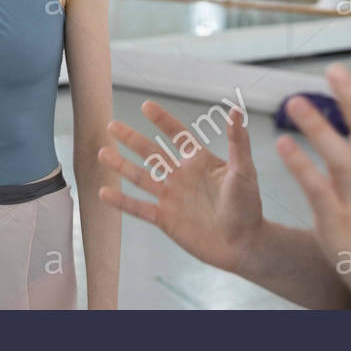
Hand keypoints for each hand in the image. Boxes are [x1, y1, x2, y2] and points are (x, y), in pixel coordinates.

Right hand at [97, 101, 265, 276]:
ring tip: (102, 153)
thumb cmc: (248, 206)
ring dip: (121, 165)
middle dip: (131, 139)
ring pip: (140, 177)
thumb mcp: (244, 170)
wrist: (245, 244)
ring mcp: (171, 197)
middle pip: (151, 153)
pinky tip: (104, 192)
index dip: (162, 120)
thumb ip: (238, 141)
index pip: (177, 135)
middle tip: (111, 125)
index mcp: (198, 161)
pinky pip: (138, 208)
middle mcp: (181, 176)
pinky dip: (121, 201)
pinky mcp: (165, 219)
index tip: (146, 105)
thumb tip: (236, 110)